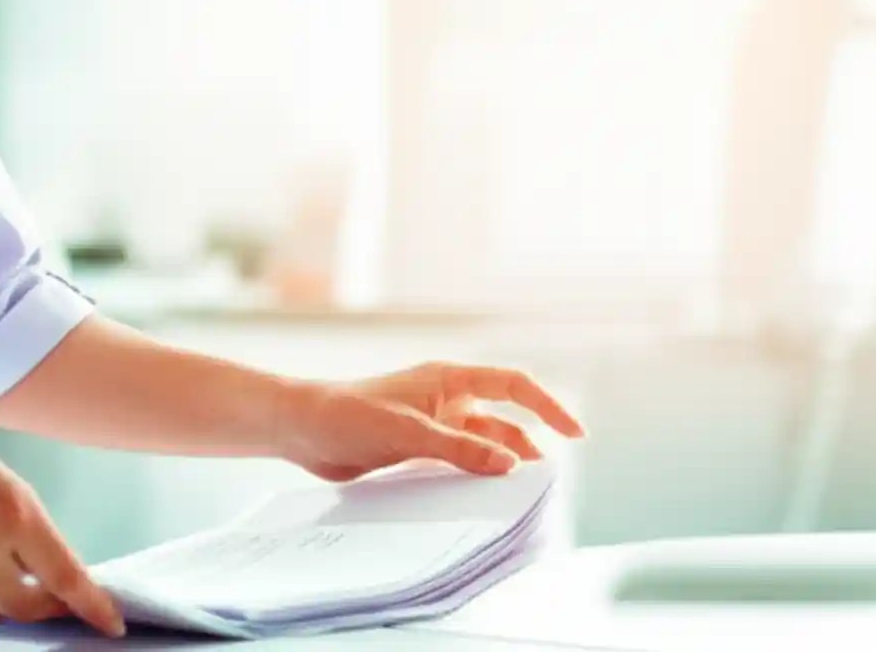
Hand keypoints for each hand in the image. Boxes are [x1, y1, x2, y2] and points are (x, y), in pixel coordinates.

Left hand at [277, 363, 583, 481]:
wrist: (302, 429)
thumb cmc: (349, 416)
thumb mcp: (409, 433)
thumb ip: (460, 449)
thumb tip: (509, 463)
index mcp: (448, 379)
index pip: (513, 385)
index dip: (547, 406)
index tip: (574, 434)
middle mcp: (445, 398)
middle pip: (503, 418)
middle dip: (528, 443)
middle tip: (546, 479)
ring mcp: (431, 424)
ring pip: (481, 443)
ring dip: (500, 462)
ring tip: (521, 492)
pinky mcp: (415, 448)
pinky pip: (456, 461)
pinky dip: (472, 475)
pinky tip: (482, 497)